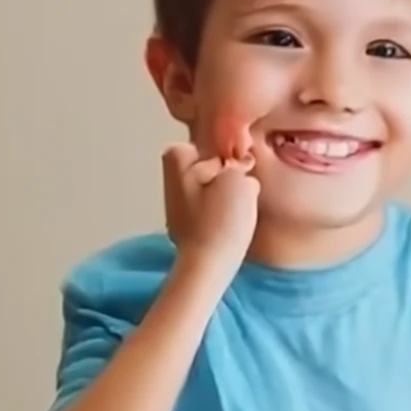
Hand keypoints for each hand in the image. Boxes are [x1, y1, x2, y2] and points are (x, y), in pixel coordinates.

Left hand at [161, 141, 258, 270]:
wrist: (208, 265)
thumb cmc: (220, 221)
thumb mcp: (237, 180)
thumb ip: (238, 165)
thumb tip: (239, 169)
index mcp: (176, 160)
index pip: (206, 145)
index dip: (223, 156)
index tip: (234, 171)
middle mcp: (171, 180)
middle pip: (209, 166)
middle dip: (225, 176)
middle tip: (238, 192)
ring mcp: (177, 205)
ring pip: (212, 188)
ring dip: (226, 196)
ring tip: (235, 212)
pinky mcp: (186, 226)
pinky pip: (210, 209)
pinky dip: (220, 214)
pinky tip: (228, 226)